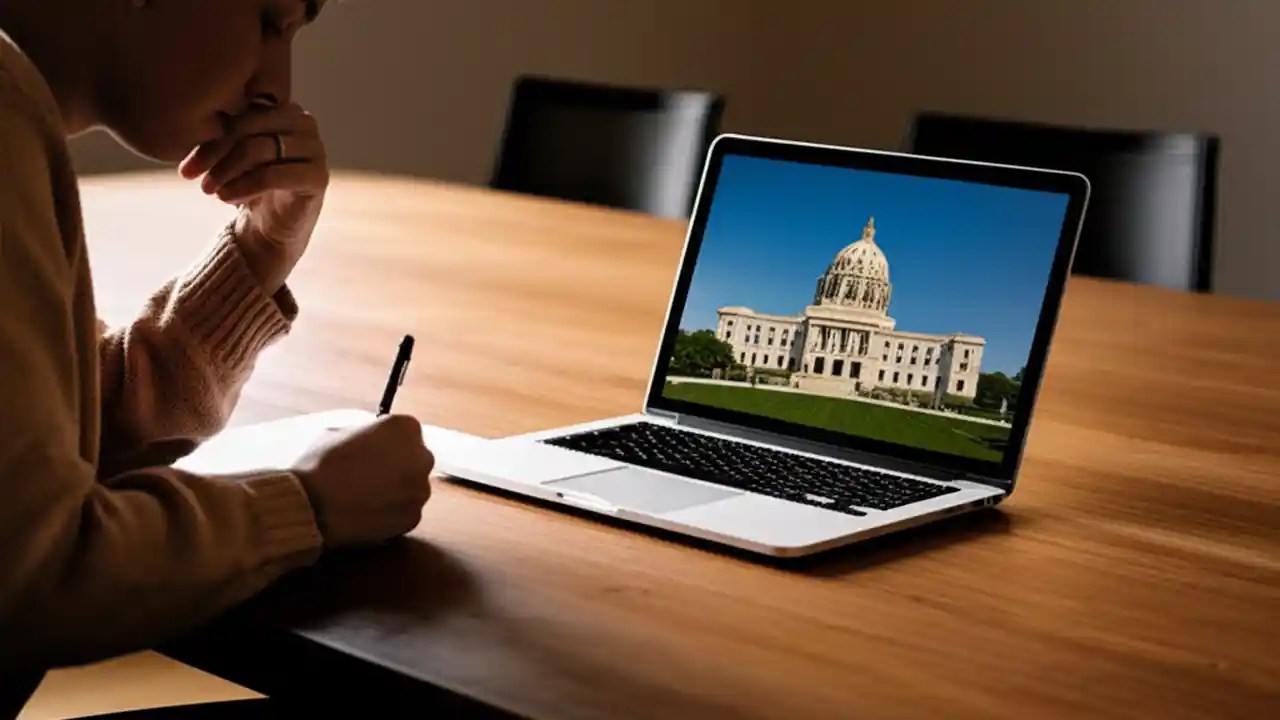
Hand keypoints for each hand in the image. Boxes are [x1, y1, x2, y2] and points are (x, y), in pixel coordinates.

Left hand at [179, 100, 329, 294]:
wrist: (271, 230)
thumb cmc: (249, 186)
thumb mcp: (228, 156)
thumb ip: (218, 135)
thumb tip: (186, 122)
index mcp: (282, 108)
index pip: (241, 111)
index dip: (211, 136)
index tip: (186, 165)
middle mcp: (304, 123)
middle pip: (250, 125)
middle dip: (216, 152)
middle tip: (192, 175)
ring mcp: (315, 148)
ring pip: (259, 149)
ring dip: (227, 170)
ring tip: (208, 189)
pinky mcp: (319, 176)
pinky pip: (273, 175)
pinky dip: (244, 186)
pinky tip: (225, 199)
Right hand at [292, 415, 434, 547]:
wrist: (313, 505)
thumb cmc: (321, 463)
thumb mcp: (339, 431)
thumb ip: (365, 433)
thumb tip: (369, 441)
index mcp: (406, 427)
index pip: (404, 431)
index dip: (386, 442)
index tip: (372, 451)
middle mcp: (423, 457)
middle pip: (414, 459)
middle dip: (397, 466)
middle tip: (370, 475)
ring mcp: (421, 490)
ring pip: (412, 488)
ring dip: (396, 491)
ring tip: (365, 497)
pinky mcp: (414, 518)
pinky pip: (405, 512)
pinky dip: (391, 513)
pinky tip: (367, 513)